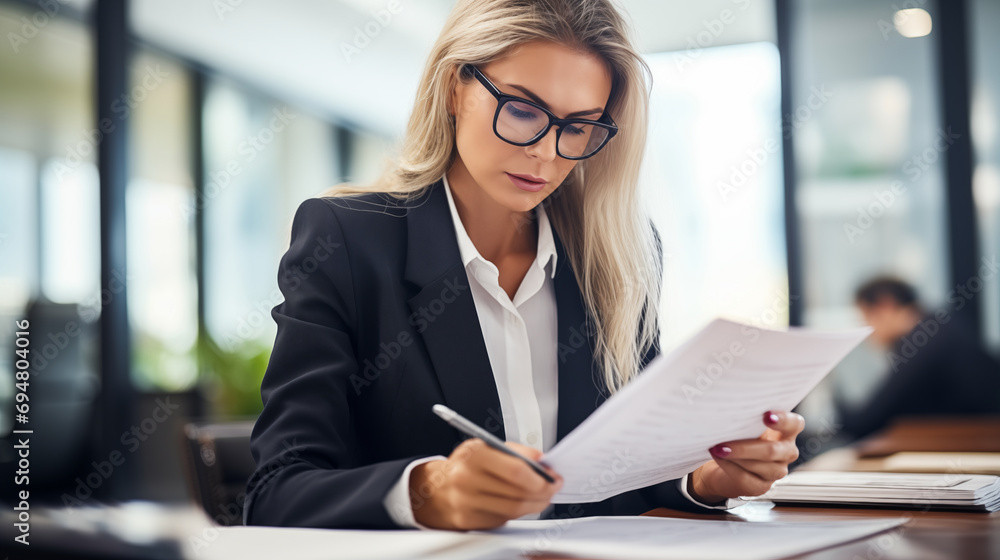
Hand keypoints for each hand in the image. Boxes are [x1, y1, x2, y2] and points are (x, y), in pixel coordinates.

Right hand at [408, 438, 562, 529]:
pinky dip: (520, 513)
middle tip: (552, 487)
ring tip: (543, 496)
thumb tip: (542, 461)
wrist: (436, 488)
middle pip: (518, 493)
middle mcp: (466, 479)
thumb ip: (516, 451)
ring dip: (536, 504)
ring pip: (514, 509)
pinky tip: (524, 504)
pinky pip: (504, 519)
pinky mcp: (469, 521)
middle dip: (543, 491)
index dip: (540, 476)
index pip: (516, 470)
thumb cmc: (466, 465)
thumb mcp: (487, 447)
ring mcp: (467, 502)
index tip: (552, 477)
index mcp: (473, 455)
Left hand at [689, 410, 803, 502]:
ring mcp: (776, 472)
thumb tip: (734, 410)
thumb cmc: (738, 438)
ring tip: (717, 448)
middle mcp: (786, 453)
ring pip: (758, 465)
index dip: (783, 420)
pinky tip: (718, 457)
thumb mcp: (746, 426)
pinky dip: (729, 466)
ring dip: (735, 456)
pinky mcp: (761, 487)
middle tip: (724, 441)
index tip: (766, 416)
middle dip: (746, 446)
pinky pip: (745, 477)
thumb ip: (748, 419)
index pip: (794, 424)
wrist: (724, 466)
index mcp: (786, 433)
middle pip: (772, 451)